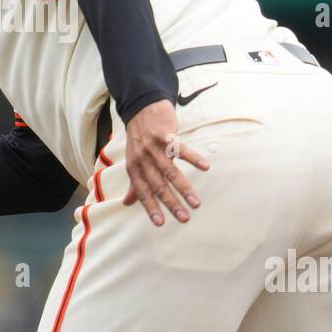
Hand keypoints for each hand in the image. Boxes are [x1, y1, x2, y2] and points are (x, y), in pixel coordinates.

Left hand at [121, 99, 208, 225]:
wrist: (142, 108)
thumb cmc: (139, 138)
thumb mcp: (133, 160)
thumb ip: (133, 183)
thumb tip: (126, 203)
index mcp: (134, 167)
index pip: (142, 191)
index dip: (150, 207)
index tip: (161, 223)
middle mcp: (142, 159)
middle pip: (158, 185)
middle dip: (171, 203)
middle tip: (184, 218)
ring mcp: (153, 147)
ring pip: (170, 171)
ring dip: (184, 188)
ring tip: (196, 202)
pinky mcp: (165, 135)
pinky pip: (181, 149)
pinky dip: (193, 158)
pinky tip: (205, 167)